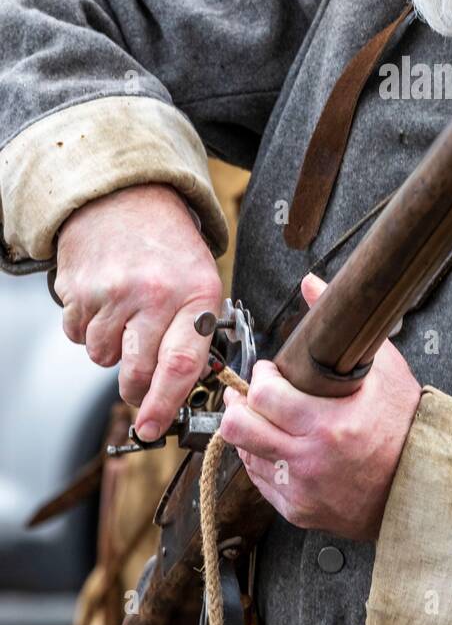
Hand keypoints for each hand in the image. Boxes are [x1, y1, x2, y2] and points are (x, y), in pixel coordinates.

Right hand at [55, 183, 222, 440]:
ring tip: (126, 315)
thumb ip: (194, 332)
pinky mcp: (79, 290)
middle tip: (139, 383)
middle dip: (136, 389)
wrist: (127, 196)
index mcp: (195, 294)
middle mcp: (154, 294)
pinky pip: (77, 336)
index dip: (164, 406)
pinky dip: (87, 329)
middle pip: (136, 372)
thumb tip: (182, 388)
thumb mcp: (201, 280)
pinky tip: (104, 302)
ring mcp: (112, 292)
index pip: (179, 366)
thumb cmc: (169, 246)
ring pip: (102, 356)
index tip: (154, 428)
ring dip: (112, 350)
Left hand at [220, 273, 422, 542]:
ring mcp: (302, 490)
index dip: (260, 378)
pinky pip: (261, 483)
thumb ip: (344, 326)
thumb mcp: (384, 369)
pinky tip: (281, 446)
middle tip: (250, 393)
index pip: (264, 396)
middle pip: (239, 428)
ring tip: (266, 417)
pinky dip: (264, 461)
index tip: (270, 371)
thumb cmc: (405, 425)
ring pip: (245, 455)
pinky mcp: (299, 511)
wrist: (423, 481)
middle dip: (240, 404)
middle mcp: (310, 460)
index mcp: (328, 424)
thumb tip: (312, 284)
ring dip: (251, 431)